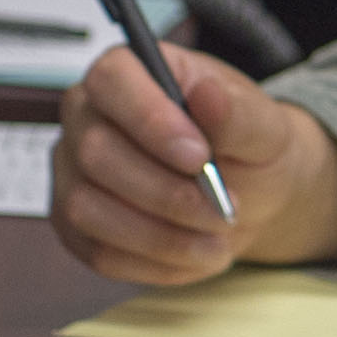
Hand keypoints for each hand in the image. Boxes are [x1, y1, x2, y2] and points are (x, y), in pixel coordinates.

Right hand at [54, 44, 336, 284]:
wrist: (250, 195)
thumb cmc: (249, 147)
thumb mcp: (263, 126)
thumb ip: (238, 112)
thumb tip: (207, 93)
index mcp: (129, 73)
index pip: (110, 80)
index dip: (149, 119)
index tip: (199, 157)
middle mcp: (86, 119)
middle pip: (95, 153)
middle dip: (167, 192)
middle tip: (222, 208)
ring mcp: (73, 174)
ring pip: (88, 209)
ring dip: (161, 234)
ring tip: (217, 238)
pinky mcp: (76, 227)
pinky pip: (100, 252)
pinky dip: (155, 262)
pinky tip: (195, 253)